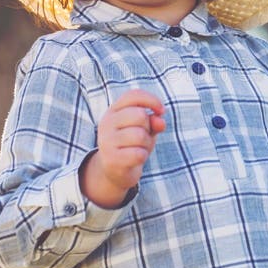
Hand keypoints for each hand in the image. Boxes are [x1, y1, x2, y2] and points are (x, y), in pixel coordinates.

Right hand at [80, 90, 165, 207]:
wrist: (115, 172)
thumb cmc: (132, 145)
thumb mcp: (145, 129)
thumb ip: (154, 121)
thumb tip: (160, 121)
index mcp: (113, 111)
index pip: (133, 95)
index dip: (151, 100)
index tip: (161, 110)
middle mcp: (106, 123)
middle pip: (139, 115)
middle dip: (148, 127)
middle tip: (143, 137)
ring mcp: (106, 141)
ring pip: (140, 135)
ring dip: (146, 144)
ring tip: (139, 148)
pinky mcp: (111, 160)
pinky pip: (139, 154)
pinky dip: (143, 156)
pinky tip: (136, 158)